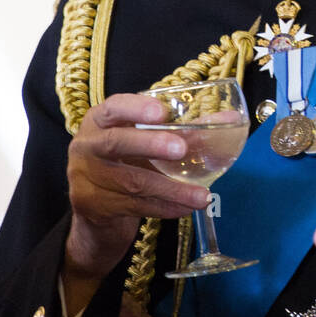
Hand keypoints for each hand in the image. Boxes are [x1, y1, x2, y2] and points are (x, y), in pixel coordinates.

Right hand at [63, 94, 209, 311]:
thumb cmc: (127, 162)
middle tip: (181, 149)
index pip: (114, 108)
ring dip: (170, 189)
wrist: (95, 207)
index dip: (136, 108)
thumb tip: (229, 119)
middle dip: (150, 144)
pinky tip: (185, 209)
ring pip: (131, 182)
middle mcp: (87, 145)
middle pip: (115, 143)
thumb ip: (183, 130)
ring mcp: (86, 177)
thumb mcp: (144, 142)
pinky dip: (163, 207)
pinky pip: (133, 206)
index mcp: (99, 121)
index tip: (162, 112)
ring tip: (201, 196)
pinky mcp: (93, 205)